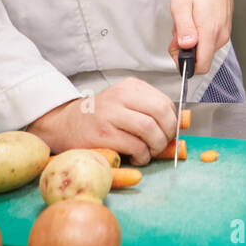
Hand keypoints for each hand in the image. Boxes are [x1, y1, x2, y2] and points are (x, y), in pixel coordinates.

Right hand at [26, 77, 177, 165]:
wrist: (65, 124)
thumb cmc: (100, 117)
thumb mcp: (125, 104)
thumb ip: (148, 111)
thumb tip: (181, 124)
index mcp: (130, 87)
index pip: (165, 102)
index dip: (173, 122)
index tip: (169, 133)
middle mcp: (121, 97)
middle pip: (161, 113)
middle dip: (168, 134)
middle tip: (162, 144)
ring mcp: (111, 114)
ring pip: (150, 130)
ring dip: (156, 147)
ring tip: (148, 153)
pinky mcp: (103, 134)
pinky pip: (135, 146)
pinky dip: (142, 156)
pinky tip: (137, 158)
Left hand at [169, 0, 235, 74]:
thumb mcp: (181, 5)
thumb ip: (184, 28)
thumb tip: (186, 47)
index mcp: (209, 31)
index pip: (202, 66)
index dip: (186, 64)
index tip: (177, 51)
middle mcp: (220, 36)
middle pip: (202, 59)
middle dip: (186, 51)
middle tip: (178, 32)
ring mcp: (224, 33)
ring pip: (205, 51)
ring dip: (192, 43)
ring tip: (187, 23)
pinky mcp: (224, 31)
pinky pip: (210, 42)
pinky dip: (199, 37)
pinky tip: (195, 22)